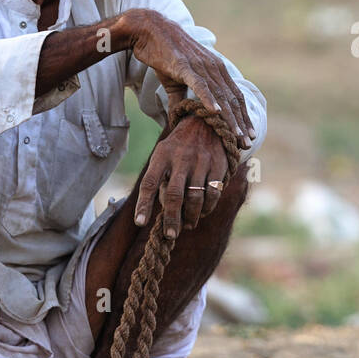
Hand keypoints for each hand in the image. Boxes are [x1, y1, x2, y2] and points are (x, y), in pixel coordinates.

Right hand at [123, 10, 254, 144]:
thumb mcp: (176, 81)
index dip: (243, 117)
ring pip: (219, 96)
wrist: (149, 30)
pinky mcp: (185, 66)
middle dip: (240, 123)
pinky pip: (200, 85)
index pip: (234, 98)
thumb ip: (181, 101)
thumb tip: (179, 122)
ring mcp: (201, 66)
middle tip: (247, 143)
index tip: (249, 135)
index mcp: (216, 70)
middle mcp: (214, 68)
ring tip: (235, 135)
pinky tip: (216, 112)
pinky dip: (208, 98)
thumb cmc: (164, 55)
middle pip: (231, 100)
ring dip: (228, 117)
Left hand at [134, 116, 229, 235]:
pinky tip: (203, 212)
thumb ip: (161, 180)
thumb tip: (165, 211)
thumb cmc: (179, 147)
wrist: (206, 121)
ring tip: (187, 225)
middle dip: (172, 218)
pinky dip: (208, 207)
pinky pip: (213, 193)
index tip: (139, 223)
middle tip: (170, 235)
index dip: (143, 205)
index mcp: (162, 156)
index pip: (149, 183)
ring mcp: (201, 161)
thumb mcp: (163, 155)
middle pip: (175, 194)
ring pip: (196, 197)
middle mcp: (181, 158)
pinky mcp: (219, 164)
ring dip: (191, 216)